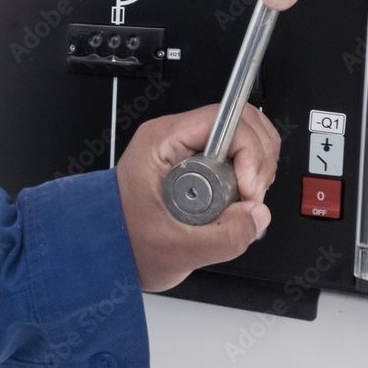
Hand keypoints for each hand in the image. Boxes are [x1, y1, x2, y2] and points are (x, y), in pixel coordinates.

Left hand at [115, 104, 279, 291]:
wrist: (109, 248)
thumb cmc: (128, 240)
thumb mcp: (178, 249)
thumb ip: (225, 236)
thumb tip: (258, 215)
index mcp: (162, 142)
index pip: (225, 119)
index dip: (249, 151)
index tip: (250, 189)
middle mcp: (176, 136)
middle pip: (242, 121)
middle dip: (259, 159)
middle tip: (252, 196)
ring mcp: (188, 147)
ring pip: (245, 135)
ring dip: (258, 167)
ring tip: (246, 199)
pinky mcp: (199, 161)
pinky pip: (237, 154)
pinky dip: (250, 174)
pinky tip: (241, 197)